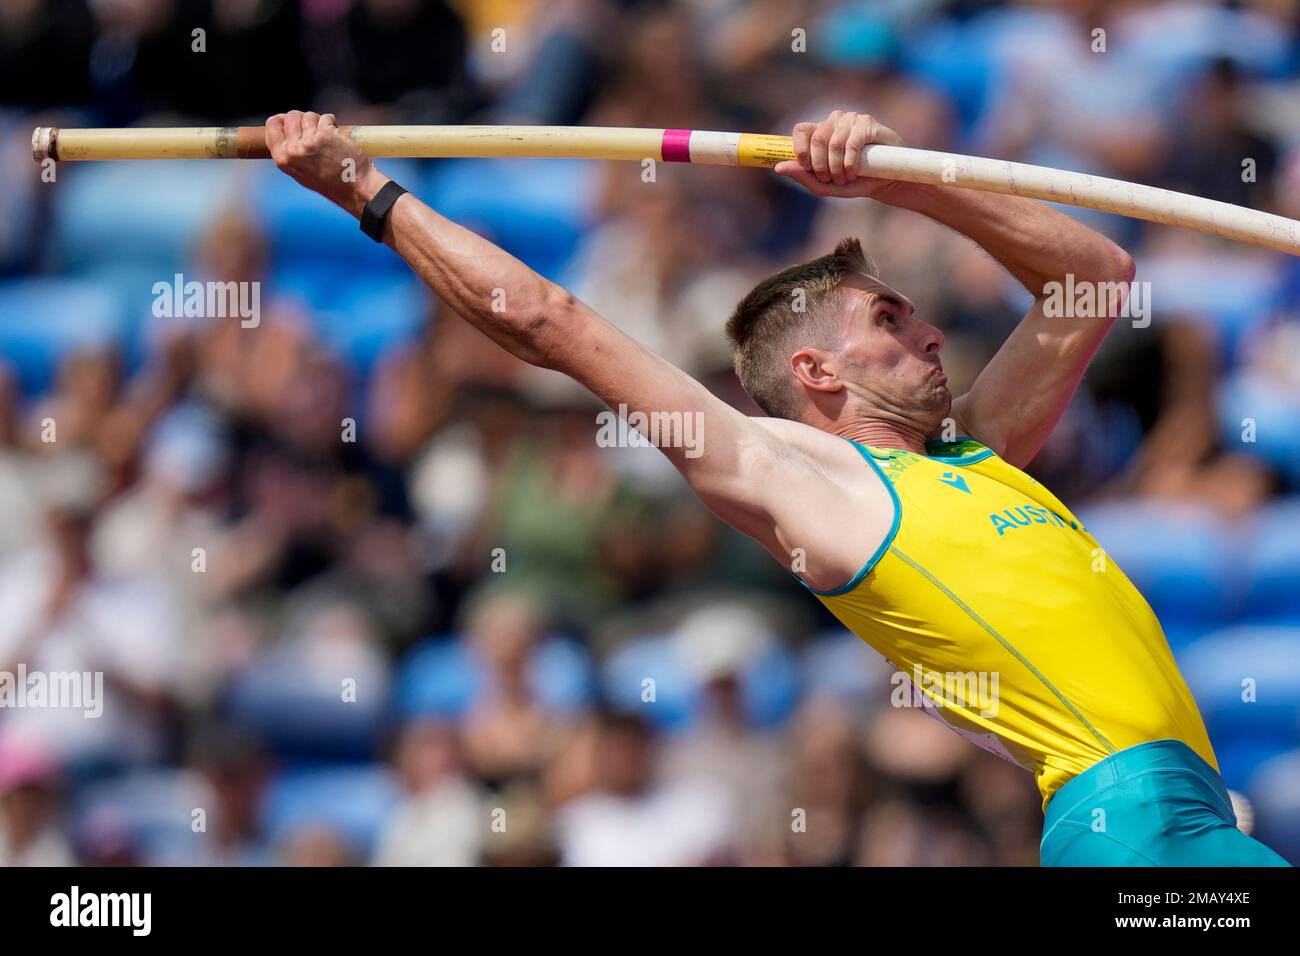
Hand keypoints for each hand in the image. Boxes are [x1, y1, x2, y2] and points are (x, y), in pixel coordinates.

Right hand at [265, 111, 389, 217]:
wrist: (355, 189)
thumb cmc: (330, 182)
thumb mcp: (299, 171)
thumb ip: (289, 151)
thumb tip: (286, 126)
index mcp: (282, 159)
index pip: (272, 124)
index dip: (284, 119)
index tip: (296, 123)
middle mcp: (292, 150)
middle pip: (291, 116)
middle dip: (304, 119)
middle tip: (315, 131)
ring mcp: (309, 142)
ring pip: (309, 115)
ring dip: (319, 121)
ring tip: (327, 137)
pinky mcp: (326, 135)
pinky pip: (326, 117)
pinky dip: (332, 122)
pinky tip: (337, 135)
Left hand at [775, 109, 904, 199]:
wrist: (884, 180)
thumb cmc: (852, 181)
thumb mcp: (824, 185)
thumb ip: (802, 176)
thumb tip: (778, 167)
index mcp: (820, 132)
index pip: (801, 130)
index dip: (799, 148)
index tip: (806, 167)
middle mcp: (834, 122)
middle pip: (817, 138)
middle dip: (820, 165)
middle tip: (830, 179)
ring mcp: (851, 120)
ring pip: (834, 142)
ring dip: (837, 167)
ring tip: (844, 178)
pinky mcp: (867, 123)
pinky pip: (852, 142)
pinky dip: (850, 162)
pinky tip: (853, 172)